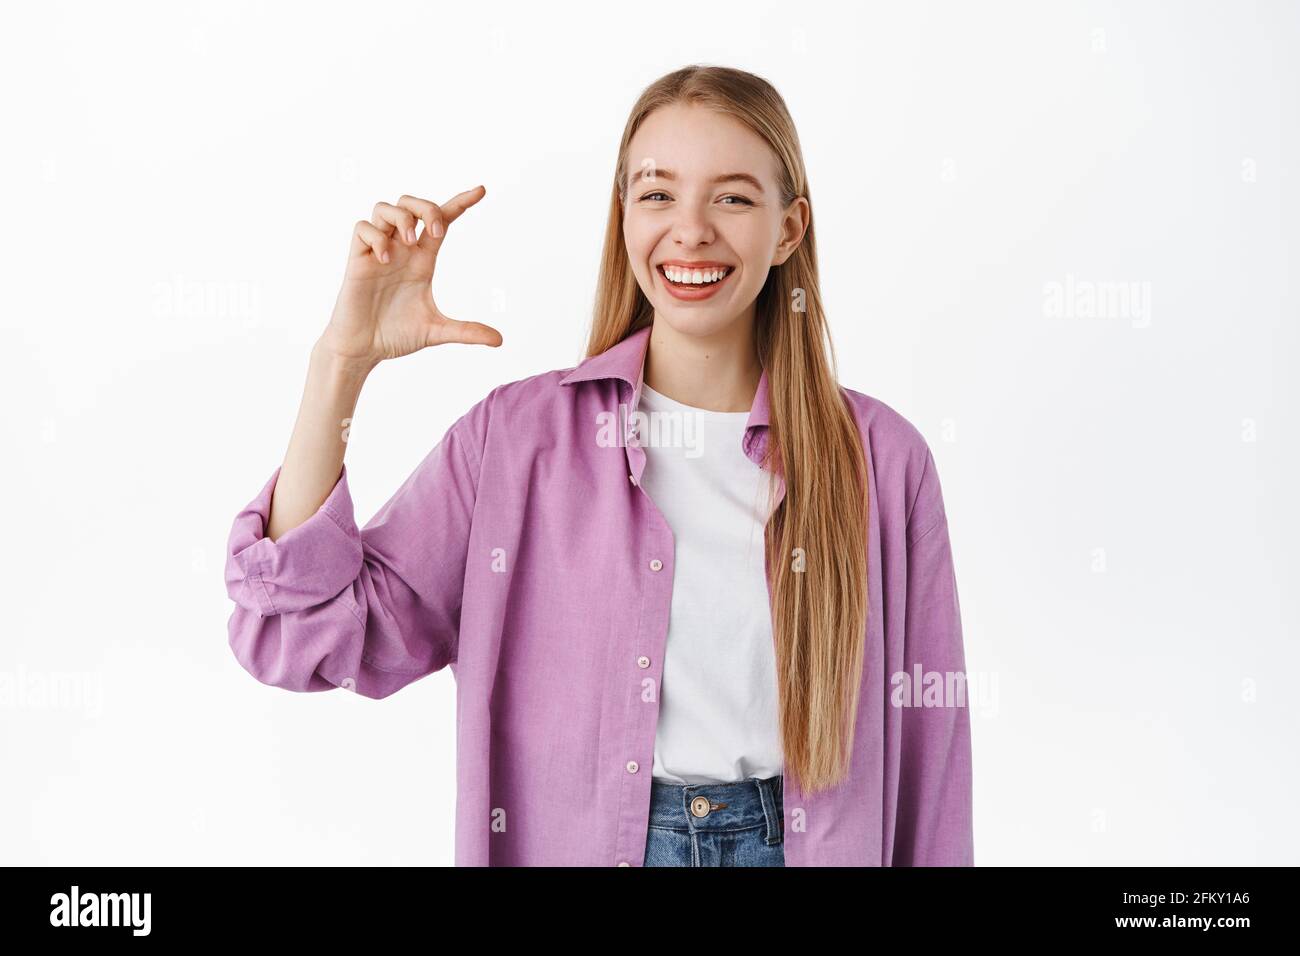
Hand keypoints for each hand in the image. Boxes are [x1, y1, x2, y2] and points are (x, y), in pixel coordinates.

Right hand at [319, 187, 501, 365]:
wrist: (363, 348)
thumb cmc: (395, 335)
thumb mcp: (436, 331)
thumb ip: (466, 331)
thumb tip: (499, 340)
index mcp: (422, 259)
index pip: (442, 221)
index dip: (460, 203)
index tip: (481, 191)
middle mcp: (400, 250)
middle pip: (412, 204)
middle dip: (427, 208)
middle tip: (434, 232)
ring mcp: (378, 252)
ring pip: (384, 207)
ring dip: (401, 216)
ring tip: (408, 240)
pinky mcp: (357, 260)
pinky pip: (362, 228)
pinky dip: (376, 236)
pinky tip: (384, 258)